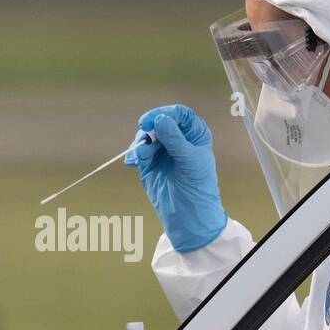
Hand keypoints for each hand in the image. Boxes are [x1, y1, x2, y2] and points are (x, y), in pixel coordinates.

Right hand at [125, 104, 226, 252]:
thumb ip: (175, 140)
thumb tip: (160, 119)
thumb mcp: (189, 161)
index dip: (166, 113)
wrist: (188, 216)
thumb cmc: (197, 187)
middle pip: (160, 121)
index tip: (152, 120)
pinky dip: (134, 154)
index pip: (180, 114)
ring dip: (141, 143)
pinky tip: (132, 163)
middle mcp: (178, 138)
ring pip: (147, 135)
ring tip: (140, 157)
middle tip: (142, 134)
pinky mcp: (149, 162)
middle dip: (149, 128)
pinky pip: (139, 150)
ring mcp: (163, 149)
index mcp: (195, 134)